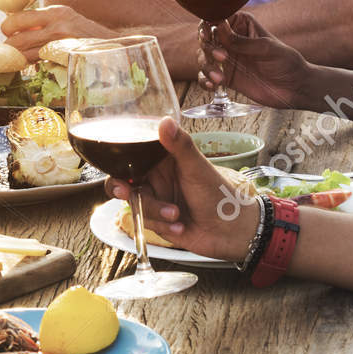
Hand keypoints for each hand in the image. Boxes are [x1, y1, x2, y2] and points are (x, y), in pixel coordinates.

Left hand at [0, 5, 114, 61]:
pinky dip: (31, 64)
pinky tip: (32, 66)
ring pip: (25, 51)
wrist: (116, 46)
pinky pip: (40, 61)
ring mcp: (62, 39)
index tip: (6, 34)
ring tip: (16, 61)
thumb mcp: (67, 21)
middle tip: (7, 54)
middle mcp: (58, 21)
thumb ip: (45, 23)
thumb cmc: (87, 36)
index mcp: (55, 11)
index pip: (19, 17)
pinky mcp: (66, 54)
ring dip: (17, 58)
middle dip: (9, 48)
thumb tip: (18, 30)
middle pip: (18, 37)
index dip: (8, 27)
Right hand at [103, 117, 259, 261]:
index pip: (133, 155)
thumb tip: (165, 121)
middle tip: (126, 192)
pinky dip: (162, 225)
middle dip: (122, 188)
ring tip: (176, 215)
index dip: (120, 162)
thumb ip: (180, 146)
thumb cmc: (220, 194)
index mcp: (163, 159)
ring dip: (154, 212)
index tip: (119, 172)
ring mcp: (156, 199)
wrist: (233, 232)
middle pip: (124, 180)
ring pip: (135, 203)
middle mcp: (156, 178)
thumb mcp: (198, 168)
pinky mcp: (158, 220)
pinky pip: (145, 222)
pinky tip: (180, 226)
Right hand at [198, 12, 310, 108]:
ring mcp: (227, 59)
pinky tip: (212, 85)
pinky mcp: (226, 77)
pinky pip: (206, 76)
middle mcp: (231, 40)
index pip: (217, 19)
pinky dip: (204, 80)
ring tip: (219, 78)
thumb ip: (242, 41)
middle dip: (208, 48)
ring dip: (207, 66)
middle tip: (220, 57)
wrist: (295, 89)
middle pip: (206, 39)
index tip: (207, 34)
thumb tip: (219, 27)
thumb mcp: (267, 48)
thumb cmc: (287, 62)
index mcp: (241, 25)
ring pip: (204, 57)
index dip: (208, 25)